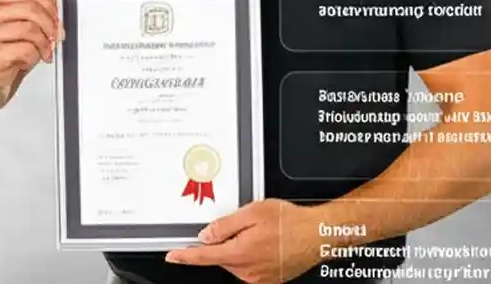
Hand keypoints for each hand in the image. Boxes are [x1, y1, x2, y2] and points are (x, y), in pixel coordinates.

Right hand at [0, 0, 61, 85]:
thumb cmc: (8, 46)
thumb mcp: (23, 23)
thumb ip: (38, 11)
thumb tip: (57, 8)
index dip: (51, 6)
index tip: (57, 18)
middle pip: (32, 9)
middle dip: (50, 25)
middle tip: (55, 36)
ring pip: (30, 29)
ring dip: (43, 43)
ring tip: (44, 50)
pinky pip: (25, 49)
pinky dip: (34, 56)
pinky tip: (29, 60)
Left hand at [165, 199, 321, 283]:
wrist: (318, 235)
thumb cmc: (290, 222)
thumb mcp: (252, 212)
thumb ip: (225, 225)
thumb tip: (206, 235)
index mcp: (239, 253)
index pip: (203, 256)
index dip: (185, 256)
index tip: (173, 256)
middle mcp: (248, 271)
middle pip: (222, 257)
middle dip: (225, 242)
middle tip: (245, 226)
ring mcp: (259, 278)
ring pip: (236, 262)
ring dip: (240, 248)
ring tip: (262, 233)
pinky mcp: (269, 279)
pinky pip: (251, 267)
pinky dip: (252, 255)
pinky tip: (267, 243)